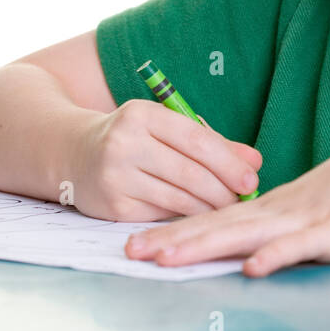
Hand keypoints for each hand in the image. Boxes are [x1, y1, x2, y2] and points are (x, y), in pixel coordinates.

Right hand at [66, 100, 261, 221]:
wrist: (75, 154)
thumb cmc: (134, 138)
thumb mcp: (166, 127)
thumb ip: (211, 142)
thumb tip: (254, 162)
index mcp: (142, 115)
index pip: (196, 139)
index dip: (228, 161)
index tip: (251, 177)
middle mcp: (125, 144)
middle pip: (190, 172)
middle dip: (224, 189)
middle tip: (245, 197)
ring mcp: (117, 176)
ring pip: (178, 197)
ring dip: (210, 207)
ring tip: (227, 207)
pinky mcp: (114, 205)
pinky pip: (161, 213)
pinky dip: (186, 216)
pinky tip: (201, 216)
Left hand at [124, 119, 329, 275]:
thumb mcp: (317, 206)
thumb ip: (287, 224)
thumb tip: (256, 244)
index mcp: (276, 206)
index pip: (216, 220)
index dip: (176, 232)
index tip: (138, 241)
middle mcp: (282, 211)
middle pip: (218, 227)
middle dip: (172, 240)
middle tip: (129, 252)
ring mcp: (308, 220)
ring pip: (247, 235)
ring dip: (204, 246)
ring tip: (166, 257)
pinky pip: (302, 246)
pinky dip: (276, 255)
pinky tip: (252, 266)